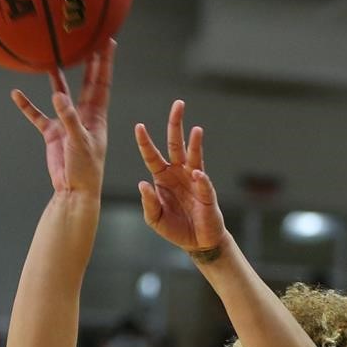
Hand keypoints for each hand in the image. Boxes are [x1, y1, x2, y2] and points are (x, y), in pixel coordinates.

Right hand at [12, 42, 114, 193]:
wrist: (74, 191)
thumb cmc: (85, 168)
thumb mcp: (79, 141)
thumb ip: (69, 118)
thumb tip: (58, 94)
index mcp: (96, 114)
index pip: (101, 82)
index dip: (104, 61)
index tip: (107, 40)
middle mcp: (83, 114)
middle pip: (86, 81)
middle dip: (87, 61)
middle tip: (86, 39)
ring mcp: (67, 122)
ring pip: (61, 94)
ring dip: (56, 78)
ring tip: (51, 58)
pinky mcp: (53, 134)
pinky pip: (38, 116)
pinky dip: (27, 106)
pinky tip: (16, 94)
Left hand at [134, 100, 228, 257]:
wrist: (198, 242)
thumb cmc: (175, 228)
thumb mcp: (154, 219)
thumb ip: (148, 203)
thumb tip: (142, 183)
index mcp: (162, 177)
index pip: (152, 155)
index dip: (145, 141)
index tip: (139, 126)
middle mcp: (178, 172)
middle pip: (175, 144)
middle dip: (176, 124)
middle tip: (178, 104)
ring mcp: (194, 179)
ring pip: (193, 155)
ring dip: (194, 142)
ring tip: (195, 129)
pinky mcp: (207, 191)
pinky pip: (203, 182)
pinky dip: (200, 180)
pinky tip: (197, 175)